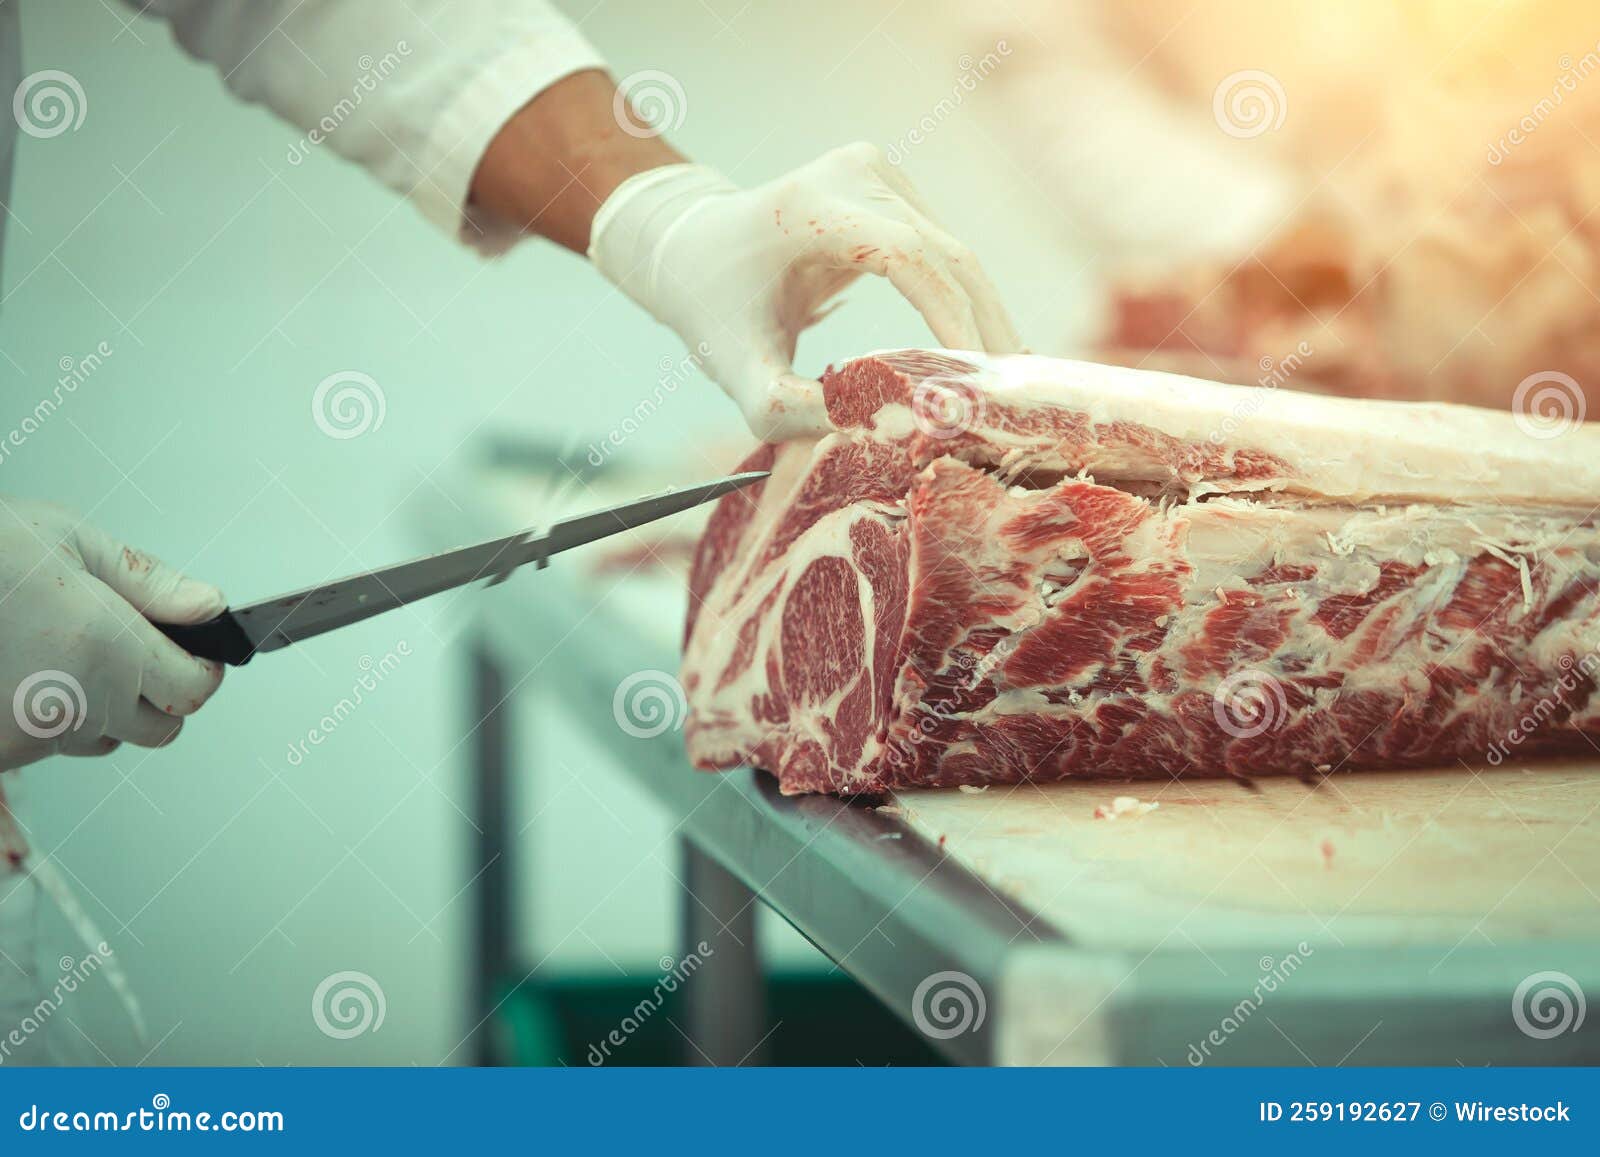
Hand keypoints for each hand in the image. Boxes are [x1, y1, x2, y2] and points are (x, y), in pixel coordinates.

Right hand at [0, 498, 225, 770]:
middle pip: (161, 729)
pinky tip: (23, 674)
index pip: (195, 691)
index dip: (202, 669)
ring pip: (103, 740)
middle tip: (134, 652)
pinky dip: (48, 720)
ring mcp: (31, 735)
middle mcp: (76, 702)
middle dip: (161, 695)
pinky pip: (47, 748)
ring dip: (104, 709)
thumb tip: (208, 607)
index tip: (197, 653)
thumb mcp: (72, 540)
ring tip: (61, 653)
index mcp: (109, 648)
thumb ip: (152, 584)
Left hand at [588, 142, 1022, 439]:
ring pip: (955, 253)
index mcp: (813, 206)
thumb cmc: (716, 312)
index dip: (953, 317)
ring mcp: (878, 172)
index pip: (908, 258)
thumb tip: (885, 425)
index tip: (979, 377)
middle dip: (984, 326)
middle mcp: (856, 174)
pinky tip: (975, 349)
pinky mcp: (892, 186)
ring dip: (982, 315)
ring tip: (1004, 381)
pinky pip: (943, 249)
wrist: (692, 248)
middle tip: (1012, 394)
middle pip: (948, 255)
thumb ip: (795, 409)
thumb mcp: (741, 373)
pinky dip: (964, 300)